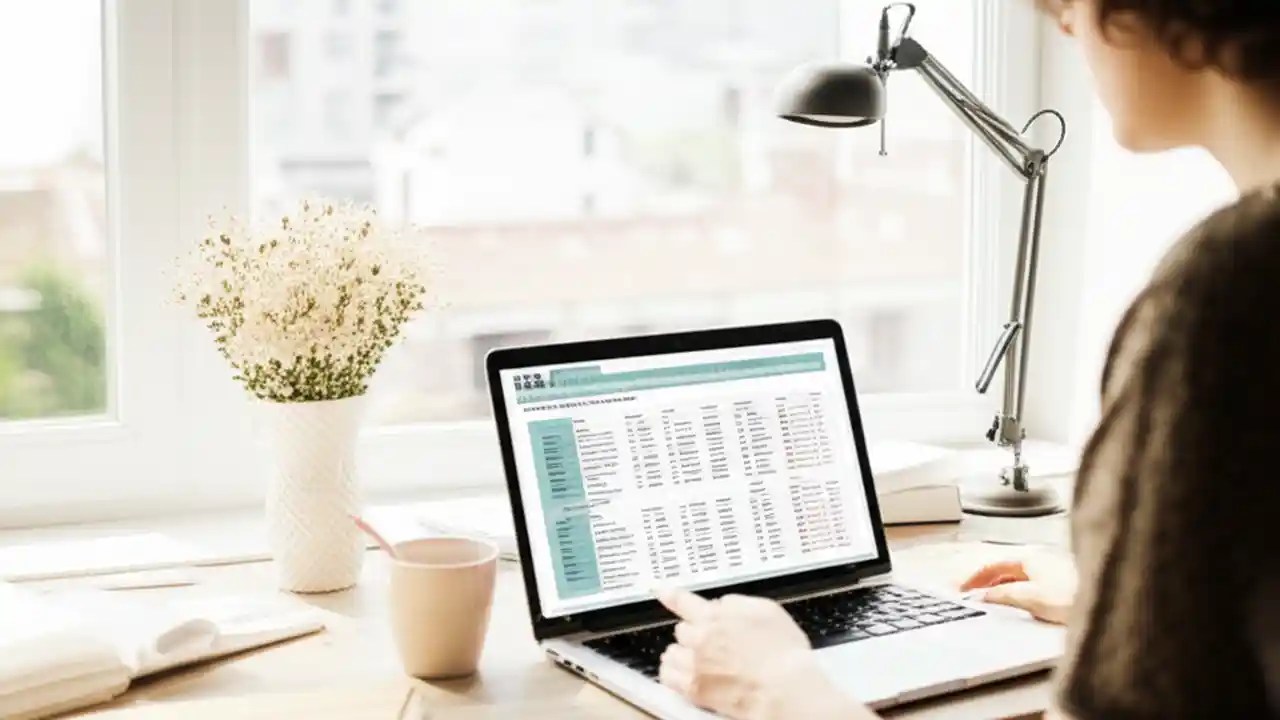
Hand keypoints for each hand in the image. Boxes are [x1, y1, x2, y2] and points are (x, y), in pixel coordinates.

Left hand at [656, 589, 872, 719]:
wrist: (785, 689)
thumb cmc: (783, 652)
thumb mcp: (766, 610)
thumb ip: (737, 604)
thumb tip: (719, 604)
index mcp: (716, 616)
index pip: (684, 601)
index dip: (670, 595)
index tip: (659, 590)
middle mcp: (699, 638)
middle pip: (681, 629)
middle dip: (694, 632)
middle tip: (711, 642)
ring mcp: (694, 664)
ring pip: (671, 652)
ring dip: (682, 653)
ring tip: (699, 660)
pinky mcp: (693, 689)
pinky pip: (668, 676)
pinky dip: (673, 672)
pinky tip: (684, 673)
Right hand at [959, 552, 1077, 624]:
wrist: (1110, 601)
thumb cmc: (1076, 596)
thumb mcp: (1031, 597)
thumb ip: (1003, 594)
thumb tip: (984, 595)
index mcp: (1030, 557)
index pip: (992, 565)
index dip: (973, 578)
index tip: (960, 589)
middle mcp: (1040, 559)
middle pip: (1004, 569)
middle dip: (984, 581)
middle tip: (968, 593)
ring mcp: (1051, 570)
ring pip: (1016, 576)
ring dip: (999, 586)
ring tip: (988, 600)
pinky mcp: (1060, 583)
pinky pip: (1028, 584)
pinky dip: (1015, 591)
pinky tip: (1015, 602)